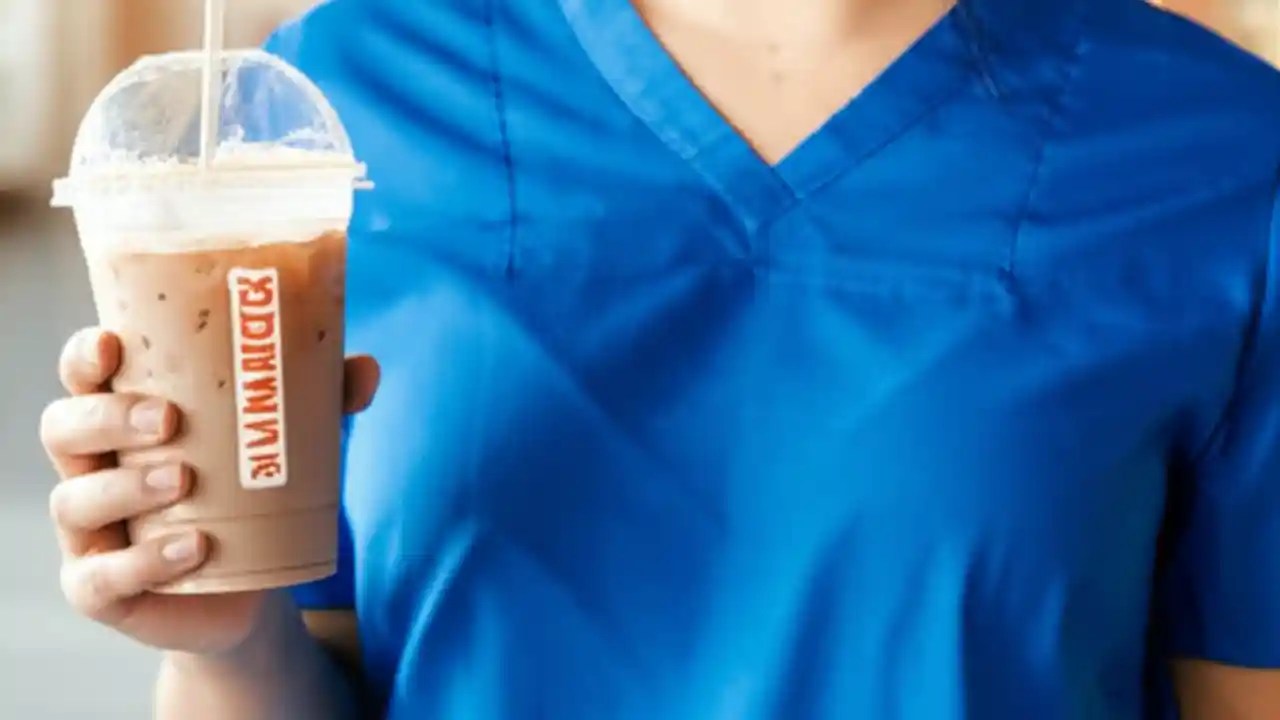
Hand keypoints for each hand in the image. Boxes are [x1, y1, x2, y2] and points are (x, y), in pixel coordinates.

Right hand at [39, 328, 379, 655]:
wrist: (253, 587)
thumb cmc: (252, 491)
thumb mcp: (285, 442)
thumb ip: (322, 402)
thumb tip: (366, 368)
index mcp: (123, 417)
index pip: (82, 376)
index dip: (83, 357)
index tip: (110, 345)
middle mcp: (93, 467)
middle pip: (65, 429)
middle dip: (106, 418)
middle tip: (167, 418)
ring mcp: (90, 531)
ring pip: (76, 500)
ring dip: (125, 487)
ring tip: (181, 481)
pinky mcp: (100, 588)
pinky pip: (102, 577)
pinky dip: (145, 562)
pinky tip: (193, 549)